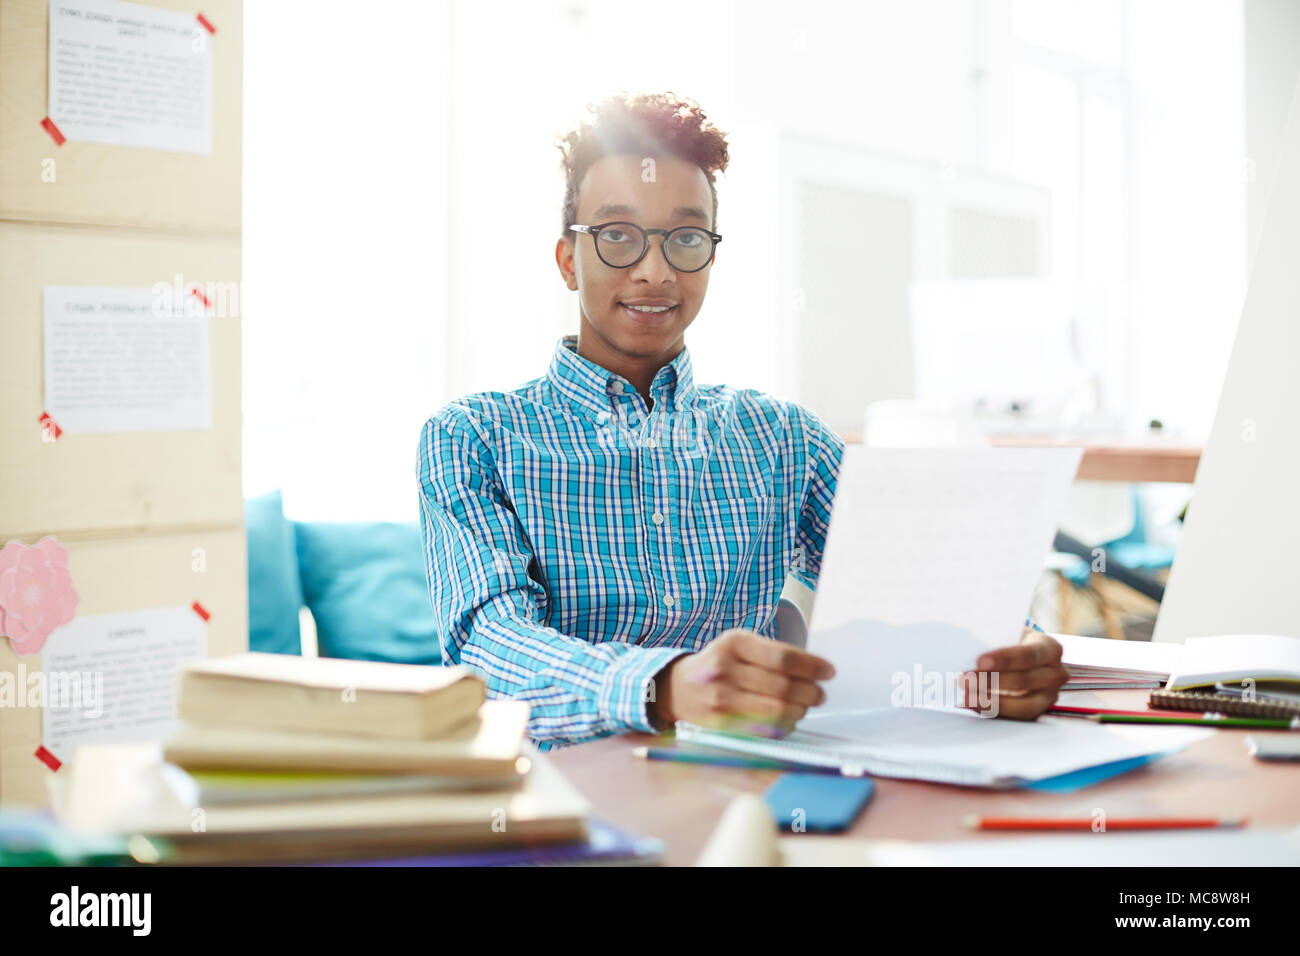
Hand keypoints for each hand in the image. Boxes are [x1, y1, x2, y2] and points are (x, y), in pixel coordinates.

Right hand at [647, 628, 835, 736]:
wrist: (677, 688)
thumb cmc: (718, 665)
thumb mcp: (738, 645)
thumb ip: (771, 654)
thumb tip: (815, 670)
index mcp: (734, 643)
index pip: (783, 658)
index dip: (812, 666)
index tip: (828, 671)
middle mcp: (725, 669)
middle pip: (783, 686)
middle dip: (811, 692)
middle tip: (820, 693)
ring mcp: (722, 699)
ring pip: (777, 710)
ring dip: (800, 711)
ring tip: (805, 706)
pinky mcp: (722, 723)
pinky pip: (764, 729)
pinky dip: (784, 726)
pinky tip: (787, 719)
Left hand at [960, 627, 1068, 719]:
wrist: (1021, 656)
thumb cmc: (1011, 640)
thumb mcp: (1008, 632)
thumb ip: (994, 638)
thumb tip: (967, 644)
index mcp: (1050, 648)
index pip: (1029, 655)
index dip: (1005, 659)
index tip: (980, 661)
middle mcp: (1055, 674)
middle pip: (1024, 681)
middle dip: (991, 682)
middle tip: (964, 680)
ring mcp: (1049, 696)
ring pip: (1024, 706)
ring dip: (991, 703)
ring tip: (966, 697)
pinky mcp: (1038, 712)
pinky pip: (1016, 718)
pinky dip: (992, 712)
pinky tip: (972, 705)